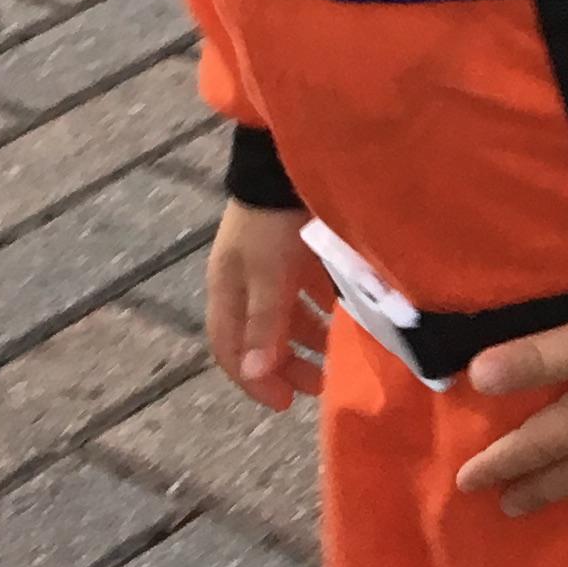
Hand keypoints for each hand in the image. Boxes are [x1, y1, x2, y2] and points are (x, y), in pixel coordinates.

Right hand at [207, 202, 330, 411]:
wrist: (286, 163)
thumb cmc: (275, 224)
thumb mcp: (269, 278)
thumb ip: (264, 325)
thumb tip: (254, 373)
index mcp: (226, 291)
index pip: (229, 349)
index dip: (253, 380)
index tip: (284, 404)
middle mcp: (243, 281)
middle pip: (259, 336)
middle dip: (286, 364)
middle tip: (317, 386)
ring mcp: (268, 264)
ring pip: (284, 314)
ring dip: (306, 338)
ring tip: (333, 356)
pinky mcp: (293, 248)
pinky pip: (304, 290)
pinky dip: (319, 309)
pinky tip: (341, 316)